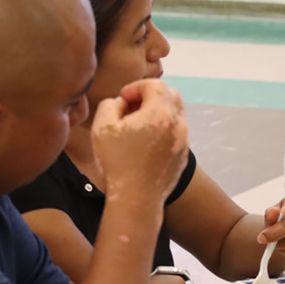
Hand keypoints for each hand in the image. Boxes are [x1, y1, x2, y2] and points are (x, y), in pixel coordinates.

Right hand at [91, 79, 188, 203]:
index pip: (155, 85)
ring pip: (175, 114)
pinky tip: (145, 144)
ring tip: (138, 127)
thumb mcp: (102, 128)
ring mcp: (183, 140)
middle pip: (171, 95)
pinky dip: (163, 130)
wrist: (137, 198)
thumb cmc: (117, 162)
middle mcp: (177, 123)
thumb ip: (109, 105)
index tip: (123, 99)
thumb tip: (120, 102)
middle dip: (151, 96)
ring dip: (158, 113)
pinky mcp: (182, 155)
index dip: (136, 87)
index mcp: (160, 113)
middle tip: (133, 109)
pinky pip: (176, 133)